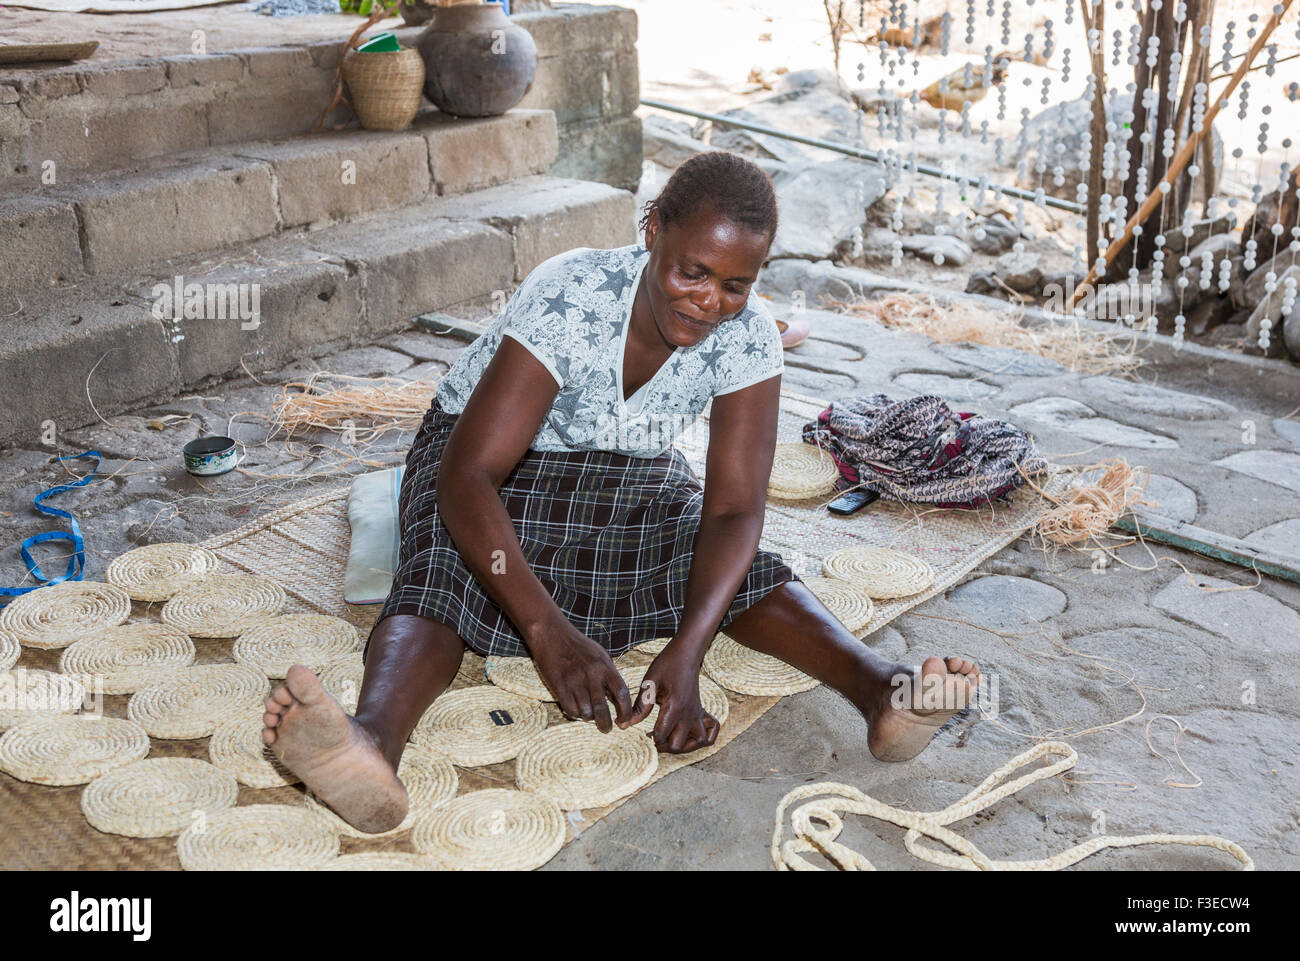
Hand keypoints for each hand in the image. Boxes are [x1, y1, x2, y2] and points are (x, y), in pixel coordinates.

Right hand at [526, 617, 632, 732]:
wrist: (552, 635)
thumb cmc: (578, 645)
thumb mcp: (600, 655)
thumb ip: (609, 674)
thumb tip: (618, 695)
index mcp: (605, 667)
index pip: (622, 693)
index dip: (626, 711)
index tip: (625, 721)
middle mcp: (591, 675)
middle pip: (602, 708)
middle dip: (606, 724)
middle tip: (607, 728)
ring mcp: (574, 681)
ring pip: (585, 712)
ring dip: (589, 718)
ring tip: (589, 716)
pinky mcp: (559, 686)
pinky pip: (570, 709)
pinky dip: (575, 714)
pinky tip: (576, 710)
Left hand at [628, 643, 719, 753]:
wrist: (687, 653)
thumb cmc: (667, 664)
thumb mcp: (649, 683)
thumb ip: (640, 705)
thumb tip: (626, 724)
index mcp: (675, 707)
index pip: (662, 735)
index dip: (650, 737)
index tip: (644, 733)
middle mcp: (689, 713)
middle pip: (678, 745)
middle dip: (664, 746)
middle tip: (655, 738)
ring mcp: (697, 713)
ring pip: (699, 742)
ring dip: (684, 746)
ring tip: (671, 740)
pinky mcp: (701, 711)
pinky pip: (711, 732)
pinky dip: (704, 738)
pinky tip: (690, 736)